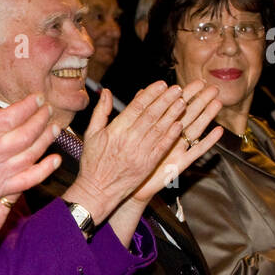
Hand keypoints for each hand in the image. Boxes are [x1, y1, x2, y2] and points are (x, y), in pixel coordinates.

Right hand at [0, 70, 59, 211]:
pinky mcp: (0, 189)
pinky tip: (55, 159)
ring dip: (46, 139)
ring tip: (55, 127)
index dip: (29, 105)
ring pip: (31, 154)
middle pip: (26, 134)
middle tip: (48, 109)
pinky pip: (29, 180)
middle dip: (41, 119)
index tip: (38, 97)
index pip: (11, 117)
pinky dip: (45, 170)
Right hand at [64, 82, 185, 217]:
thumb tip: (106, 91)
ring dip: (172, 114)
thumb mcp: (91, 134)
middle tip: (177, 88)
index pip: (136, 107)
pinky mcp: (148, 164)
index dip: (151, 94)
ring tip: (183, 102)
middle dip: (166, 100)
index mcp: (115, 131)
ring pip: (159, 129)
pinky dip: (171, 135)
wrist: (98, 190)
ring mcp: (140, 153)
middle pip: (151, 115)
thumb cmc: (93, 162)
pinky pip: (162, 147)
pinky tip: (179, 125)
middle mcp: (129, 140)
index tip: (161, 84)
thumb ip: (101, 111)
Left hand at [126, 81, 223, 203]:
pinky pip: (196, 152)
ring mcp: (177, 150)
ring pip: (194, 130)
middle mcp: (171, 137)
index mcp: (161, 127)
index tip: (196, 81)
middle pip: (188, 115)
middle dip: (200, 101)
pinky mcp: (180, 164)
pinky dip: (207, 142)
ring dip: (207, 117)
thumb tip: (140, 92)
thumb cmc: (132, 158)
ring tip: (217, 103)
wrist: (131, 185)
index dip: (186, 94)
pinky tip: (218, 131)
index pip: (175, 106)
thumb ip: (138, 112)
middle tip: (213, 87)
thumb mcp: (132, 132)